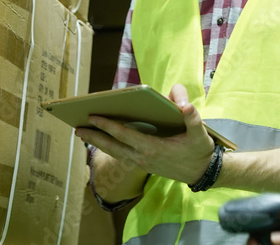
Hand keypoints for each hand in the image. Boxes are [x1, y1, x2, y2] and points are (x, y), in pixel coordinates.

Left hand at [75, 83, 214, 185]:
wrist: (202, 173)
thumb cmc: (199, 150)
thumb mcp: (200, 134)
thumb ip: (193, 119)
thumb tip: (185, 106)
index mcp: (153, 148)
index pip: (125, 135)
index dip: (108, 126)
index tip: (93, 117)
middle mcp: (144, 158)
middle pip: (113, 147)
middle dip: (94, 137)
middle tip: (77, 128)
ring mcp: (142, 163)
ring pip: (114, 153)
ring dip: (98, 144)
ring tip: (82, 133)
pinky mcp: (143, 165)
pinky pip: (121, 156)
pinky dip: (109, 148)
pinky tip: (101, 142)